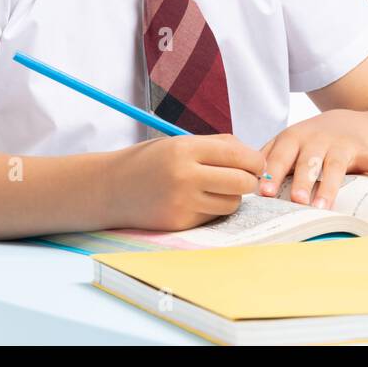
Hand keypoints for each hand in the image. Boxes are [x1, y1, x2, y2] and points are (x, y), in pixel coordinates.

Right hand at [108, 133, 264, 230]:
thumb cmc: (150, 162)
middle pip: (241, 182)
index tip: (257, 163)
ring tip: (218, 189)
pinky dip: (213, 209)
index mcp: (185, 149)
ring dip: (232, 197)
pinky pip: (213, 217)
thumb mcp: (180, 143)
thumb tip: (255, 158)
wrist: (110, 188)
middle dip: (250, 180)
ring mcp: (181, 203)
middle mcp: (184, 176)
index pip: (237, 154)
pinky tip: (198, 201)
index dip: (255, 160)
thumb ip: (217, 146)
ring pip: (231, 203)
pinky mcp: (179, 223)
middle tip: (245, 178)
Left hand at [256, 109, 367, 209]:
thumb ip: (269, 159)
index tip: (264, 192)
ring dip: (329, 185)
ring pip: (334, 165)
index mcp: (293, 138)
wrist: (347, 121)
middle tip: (296, 201)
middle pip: (307, 162)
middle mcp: (316, 139)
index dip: (273, 173)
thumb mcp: (287, 143)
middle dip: (301, 182)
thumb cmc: (309, 140)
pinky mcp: (362, 149)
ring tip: (324, 205)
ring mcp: (340, 144)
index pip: (280, 156)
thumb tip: (244, 183)